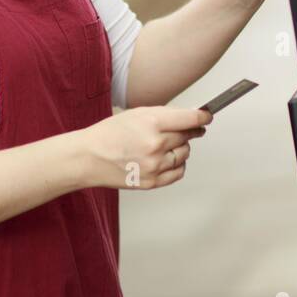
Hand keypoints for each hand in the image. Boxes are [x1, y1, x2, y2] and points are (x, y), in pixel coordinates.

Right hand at [81, 107, 212, 189]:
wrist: (89, 158)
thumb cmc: (110, 134)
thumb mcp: (137, 114)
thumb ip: (165, 115)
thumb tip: (191, 117)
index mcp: (152, 123)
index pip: (190, 119)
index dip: (203, 117)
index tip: (207, 117)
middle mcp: (156, 145)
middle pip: (188, 136)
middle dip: (189, 131)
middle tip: (183, 130)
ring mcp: (155, 165)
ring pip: (185, 154)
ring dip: (181, 148)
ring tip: (164, 145)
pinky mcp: (153, 181)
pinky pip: (179, 172)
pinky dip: (177, 164)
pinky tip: (165, 159)